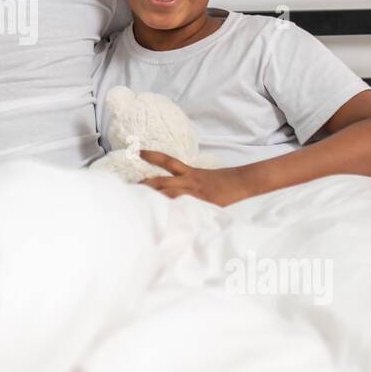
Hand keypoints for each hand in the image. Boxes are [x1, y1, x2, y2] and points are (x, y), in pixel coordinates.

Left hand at [139, 151, 254, 205]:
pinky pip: (183, 207)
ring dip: (154, 198)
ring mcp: (193, 193)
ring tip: (138, 204)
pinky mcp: (201, 203)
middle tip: (128, 188)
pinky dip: (173, 212)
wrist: (241, 182)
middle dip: (145, 184)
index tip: (138, 152)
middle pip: (161, 180)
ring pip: (168, 194)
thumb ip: (187, 182)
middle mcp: (188, 181)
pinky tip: (163, 219)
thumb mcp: (203, 178)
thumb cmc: (223, 181)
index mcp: (189, 172)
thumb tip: (170, 187)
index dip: (152, 155)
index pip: (167, 160)